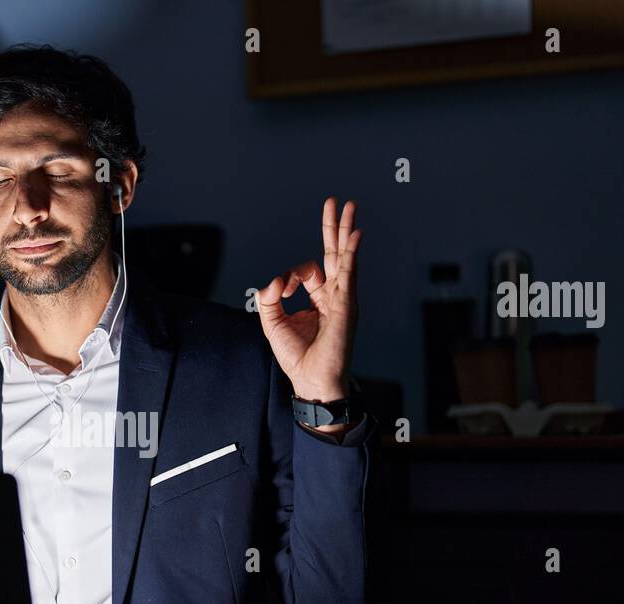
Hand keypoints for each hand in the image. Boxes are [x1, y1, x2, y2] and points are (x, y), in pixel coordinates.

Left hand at [256, 197, 361, 402]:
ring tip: (349, 206)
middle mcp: (335, 296)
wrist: (312, 381)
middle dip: (334, 227)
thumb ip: (268, 298)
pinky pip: (349, 273)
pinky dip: (351, 253)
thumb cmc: (297, 357)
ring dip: (345, 230)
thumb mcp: (272, 323)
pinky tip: (354, 235)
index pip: (308, 271)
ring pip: (345, 257)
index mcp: (319, 300)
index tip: (283, 290)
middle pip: (335, 254)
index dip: (291, 275)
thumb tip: (273, 280)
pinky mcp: (346, 306)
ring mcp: (343, 299)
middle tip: (337, 202)